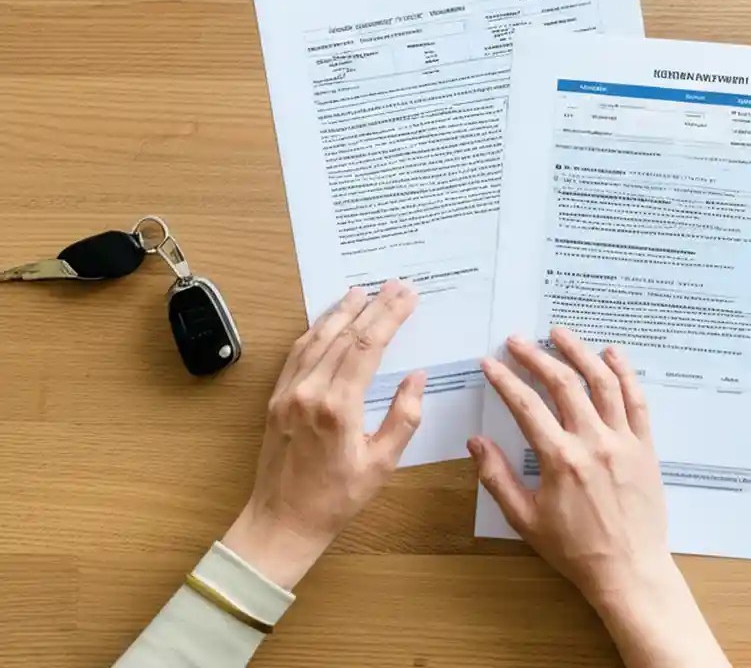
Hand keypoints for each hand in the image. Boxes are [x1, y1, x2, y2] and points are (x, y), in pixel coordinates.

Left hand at [223, 280, 423, 589]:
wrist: (283, 521)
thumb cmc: (336, 499)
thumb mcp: (383, 463)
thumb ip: (403, 417)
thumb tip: (416, 378)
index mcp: (338, 408)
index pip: (368, 347)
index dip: (389, 316)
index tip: (407, 295)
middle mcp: (309, 392)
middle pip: (344, 336)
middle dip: (372, 307)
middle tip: (393, 285)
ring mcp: (288, 393)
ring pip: (316, 339)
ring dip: (341, 313)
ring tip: (361, 292)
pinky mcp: (276, 399)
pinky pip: (297, 355)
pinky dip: (315, 332)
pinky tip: (328, 322)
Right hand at [471, 328, 668, 601]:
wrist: (627, 568)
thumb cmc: (574, 549)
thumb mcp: (524, 519)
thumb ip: (497, 477)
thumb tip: (476, 442)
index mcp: (560, 459)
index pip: (526, 405)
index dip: (505, 379)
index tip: (490, 362)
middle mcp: (593, 442)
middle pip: (563, 384)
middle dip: (536, 357)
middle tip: (518, 341)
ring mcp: (623, 441)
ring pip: (602, 383)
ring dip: (580, 352)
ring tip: (559, 333)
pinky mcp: (646, 447)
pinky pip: (637, 401)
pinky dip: (625, 373)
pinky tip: (611, 354)